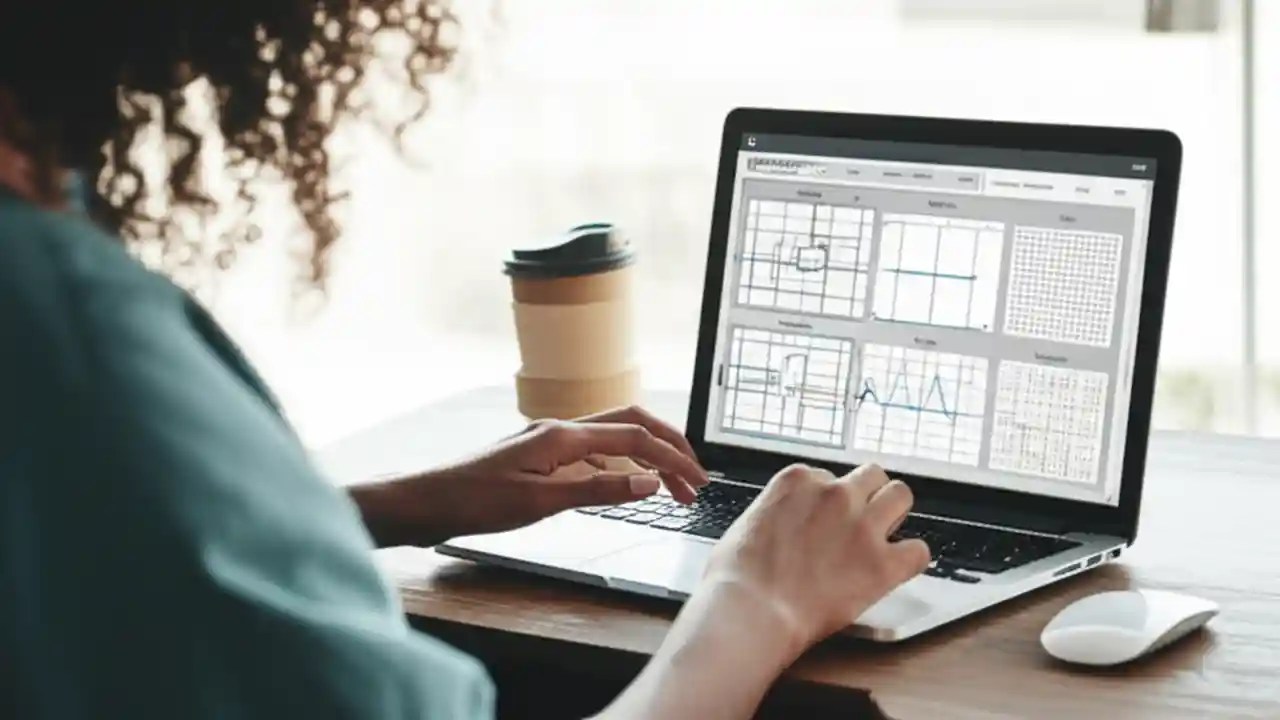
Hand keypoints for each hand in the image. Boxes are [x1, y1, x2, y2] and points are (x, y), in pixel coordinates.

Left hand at [350, 406, 708, 546]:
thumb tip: (649, 483)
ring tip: (670, 486)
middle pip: (630, 424)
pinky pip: (592, 452)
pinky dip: (620, 466)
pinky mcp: (539, 456)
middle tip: (694, 478)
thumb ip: (598, 491)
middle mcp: (559, 430)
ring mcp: (548, 441)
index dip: (671, 459)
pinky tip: (625, 487)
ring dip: (646, 456)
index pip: (634, 439)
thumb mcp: (540, 502)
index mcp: (563, 436)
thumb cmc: (473, 502)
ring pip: (612, 437)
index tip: (696, 483)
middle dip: (668, 446)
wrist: (425, 501)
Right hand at [706, 463, 930, 652]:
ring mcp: (862, 526)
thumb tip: (780, 528)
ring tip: (882, 536)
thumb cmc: (736, 578)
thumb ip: (774, 515)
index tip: (823, 520)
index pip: (827, 476)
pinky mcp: (883, 563)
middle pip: (871, 475)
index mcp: (798, 481)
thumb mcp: (746, 525)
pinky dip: (910, 559)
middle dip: (868, 495)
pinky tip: (896, 568)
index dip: (827, 501)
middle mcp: (835, 494)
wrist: (751, 610)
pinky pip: (919, 550)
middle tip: (859, 521)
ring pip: (901, 495)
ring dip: (893, 513)